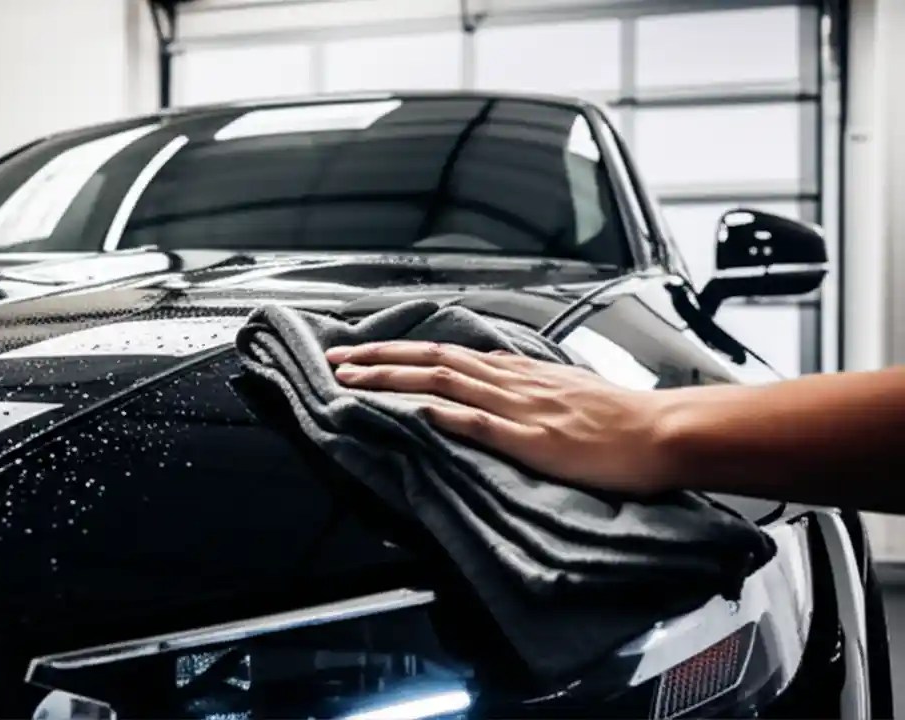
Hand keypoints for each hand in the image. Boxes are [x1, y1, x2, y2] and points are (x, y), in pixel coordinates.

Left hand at [326, 341, 678, 495]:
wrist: (662, 432)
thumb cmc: (618, 417)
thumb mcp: (561, 389)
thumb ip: (522, 384)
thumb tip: (488, 377)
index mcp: (516, 372)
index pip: (445, 353)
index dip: (398, 351)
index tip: (361, 351)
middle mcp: (511, 382)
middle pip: (433, 360)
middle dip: (379, 358)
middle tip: (335, 360)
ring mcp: (521, 409)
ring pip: (446, 383)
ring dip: (395, 379)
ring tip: (353, 381)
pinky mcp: (535, 441)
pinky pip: (484, 424)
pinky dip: (448, 415)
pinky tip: (417, 412)